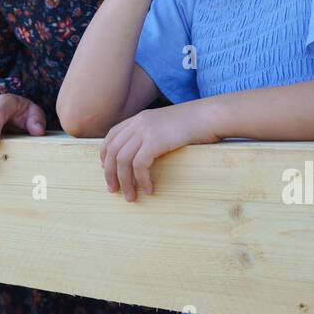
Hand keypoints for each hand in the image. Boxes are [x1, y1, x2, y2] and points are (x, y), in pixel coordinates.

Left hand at [99, 104, 215, 201]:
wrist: (209, 116)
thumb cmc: (193, 124)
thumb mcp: (166, 125)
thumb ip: (152, 134)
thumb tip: (143, 154)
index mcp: (139, 118)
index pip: (112, 136)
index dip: (105, 154)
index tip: (106, 170)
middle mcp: (138, 123)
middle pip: (113, 150)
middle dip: (110, 173)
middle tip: (113, 190)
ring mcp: (146, 130)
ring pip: (123, 160)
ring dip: (125, 182)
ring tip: (131, 197)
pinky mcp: (156, 140)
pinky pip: (139, 165)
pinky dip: (141, 180)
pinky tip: (149, 189)